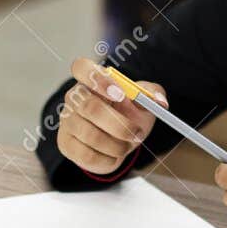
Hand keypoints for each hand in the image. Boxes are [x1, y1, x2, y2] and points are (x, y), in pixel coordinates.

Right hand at [55, 57, 164, 175]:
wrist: (117, 140)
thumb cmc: (129, 114)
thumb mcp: (144, 101)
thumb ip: (153, 94)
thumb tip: (160, 102)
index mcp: (90, 80)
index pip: (82, 68)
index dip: (99, 80)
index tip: (120, 94)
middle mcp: (74, 98)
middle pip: (89, 107)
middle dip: (118, 124)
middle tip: (137, 133)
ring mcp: (67, 121)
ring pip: (91, 135)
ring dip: (117, 145)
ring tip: (128, 145)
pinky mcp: (66, 144)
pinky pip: (87, 155)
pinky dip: (108, 159)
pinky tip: (114, 155)